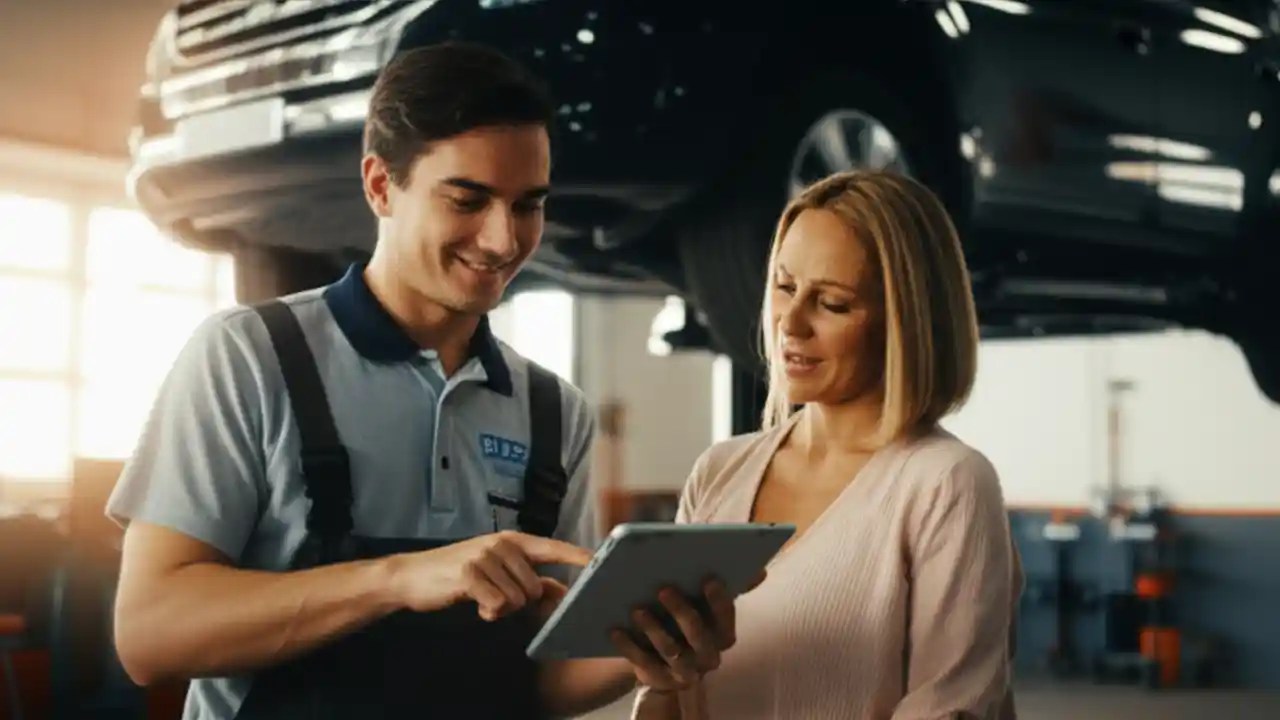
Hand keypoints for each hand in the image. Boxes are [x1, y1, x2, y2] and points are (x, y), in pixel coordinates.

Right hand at [387, 531, 591, 620]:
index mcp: (513, 541)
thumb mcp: (496, 571)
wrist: (414, 576)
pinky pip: (497, 605)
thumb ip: (528, 578)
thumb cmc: (459, 575)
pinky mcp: (470, 572)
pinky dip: (487, 613)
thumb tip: (560, 589)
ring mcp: (486, 556)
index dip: (577, 556)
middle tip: (493, 595)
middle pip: (534, 588)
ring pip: (516, 599)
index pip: (553, 547)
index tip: (600, 561)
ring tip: (480, 596)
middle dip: (518, 602)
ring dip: (500, 608)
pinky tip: (474, 604)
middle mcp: (503, 544)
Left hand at [610, 571, 765, 691]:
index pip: (726, 618)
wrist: (664, 661)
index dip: (719, 600)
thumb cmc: (687, 621)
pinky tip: (616, 630)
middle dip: (683, 612)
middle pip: (699, 636)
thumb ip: (730, 587)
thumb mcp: (705, 605)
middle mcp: (709, 657)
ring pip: (672, 651)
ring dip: (654, 629)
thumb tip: (760, 571)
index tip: (708, 578)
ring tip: (637, 609)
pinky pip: (645, 664)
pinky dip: (630, 647)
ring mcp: (685, 672)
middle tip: (664, 589)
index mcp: (723, 635)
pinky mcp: (660, 681)